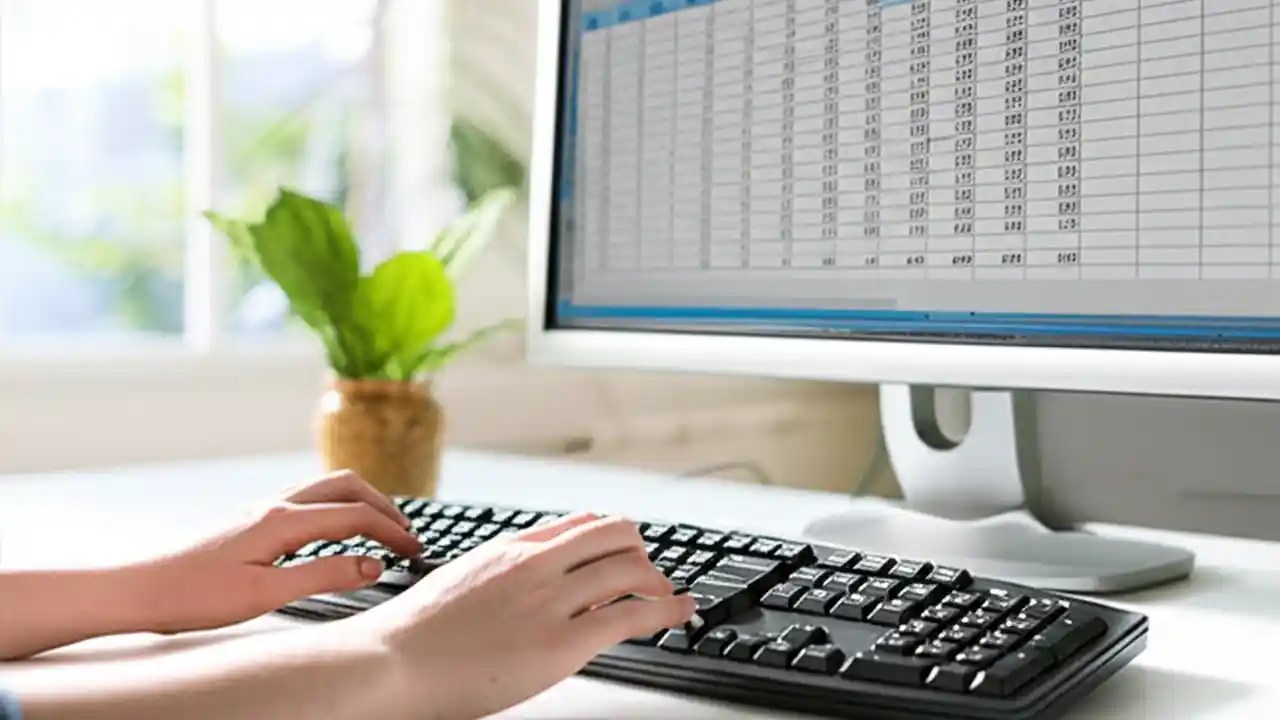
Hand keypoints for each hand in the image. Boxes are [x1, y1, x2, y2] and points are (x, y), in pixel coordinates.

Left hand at [135, 470, 421, 633]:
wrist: (141, 588)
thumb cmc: (196, 595)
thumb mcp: (266, 595)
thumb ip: (324, 575)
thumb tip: (372, 564)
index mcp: (284, 520)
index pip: (355, 516)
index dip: (392, 531)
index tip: (416, 550)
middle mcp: (276, 505)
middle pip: (348, 486)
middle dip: (384, 506)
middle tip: (407, 535)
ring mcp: (263, 508)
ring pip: (328, 486)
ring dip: (362, 502)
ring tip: (383, 528)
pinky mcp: (254, 519)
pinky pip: (310, 498)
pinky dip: (339, 506)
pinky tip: (338, 530)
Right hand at [338, 513, 696, 719]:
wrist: (389, 662)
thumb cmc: (412, 635)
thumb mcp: (460, 581)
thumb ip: (500, 573)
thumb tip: (527, 578)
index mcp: (509, 550)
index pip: (579, 525)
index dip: (613, 537)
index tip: (630, 548)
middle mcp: (536, 564)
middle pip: (614, 535)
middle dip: (642, 554)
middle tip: (654, 575)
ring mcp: (550, 600)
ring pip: (631, 569)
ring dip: (660, 583)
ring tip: (672, 598)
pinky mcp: (562, 641)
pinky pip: (631, 615)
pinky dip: (667, 611)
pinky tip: (682, 614)